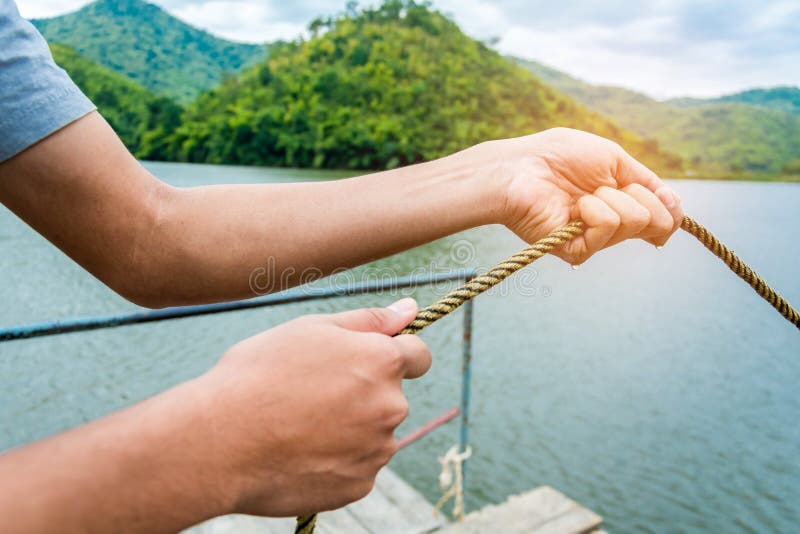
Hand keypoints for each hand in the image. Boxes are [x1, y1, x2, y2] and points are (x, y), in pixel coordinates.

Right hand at [198, 298, 429, 516]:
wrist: (220, 442)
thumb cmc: (259, 375)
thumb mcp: (311, 329)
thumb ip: (370, 320)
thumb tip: (411, 309)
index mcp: (383, 362)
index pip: (419, 356)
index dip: (396, 355)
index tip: (370, 362)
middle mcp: (391, 406)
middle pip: (391, 396)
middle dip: (364, 393)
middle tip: (312, 393)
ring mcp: (377, 450)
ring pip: (374, 433)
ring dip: (351, 428)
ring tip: (299, 425)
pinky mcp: (359, 485)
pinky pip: (357, 466)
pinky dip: (337, 460)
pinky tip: (300, 452)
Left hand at [476, 128, 683, 264]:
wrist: (520, 167)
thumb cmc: (557, 157)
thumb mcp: (614, 159)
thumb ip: (647, 183)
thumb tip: (678, 207)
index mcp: (620, 203)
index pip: (665, 218)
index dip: (670, 208)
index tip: (662, 196)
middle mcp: (611, 225)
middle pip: (659, 221)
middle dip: (639, 194)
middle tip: (603, 186)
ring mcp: (595, 240)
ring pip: (637, 221)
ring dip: (612, 196)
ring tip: (581, 195)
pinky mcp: (578, 251)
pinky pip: (610, 227)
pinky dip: (595, 208)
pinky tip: (573, 207)